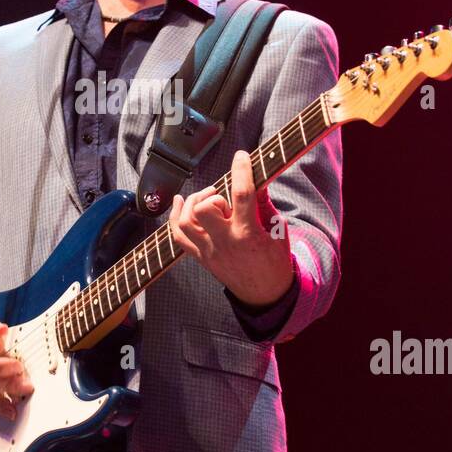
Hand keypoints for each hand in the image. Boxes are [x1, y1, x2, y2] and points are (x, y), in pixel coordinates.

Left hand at [168, 150, 293, 305]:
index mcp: (249, 233)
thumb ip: (264, 204)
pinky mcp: (200, 258)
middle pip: (205, 209)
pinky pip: (178, 236)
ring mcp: (209, 251)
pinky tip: (180, 202)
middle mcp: (225, 242)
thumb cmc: (274, 260)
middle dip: (213, 195)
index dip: (241, 170)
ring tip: (208, 200)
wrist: (265, 295)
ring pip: (186, 221)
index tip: (242, 156)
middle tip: (224, 197)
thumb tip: (256, 178)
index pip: (242, 194)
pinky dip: (174, 216)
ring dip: (194, 203)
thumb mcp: (278, 230)